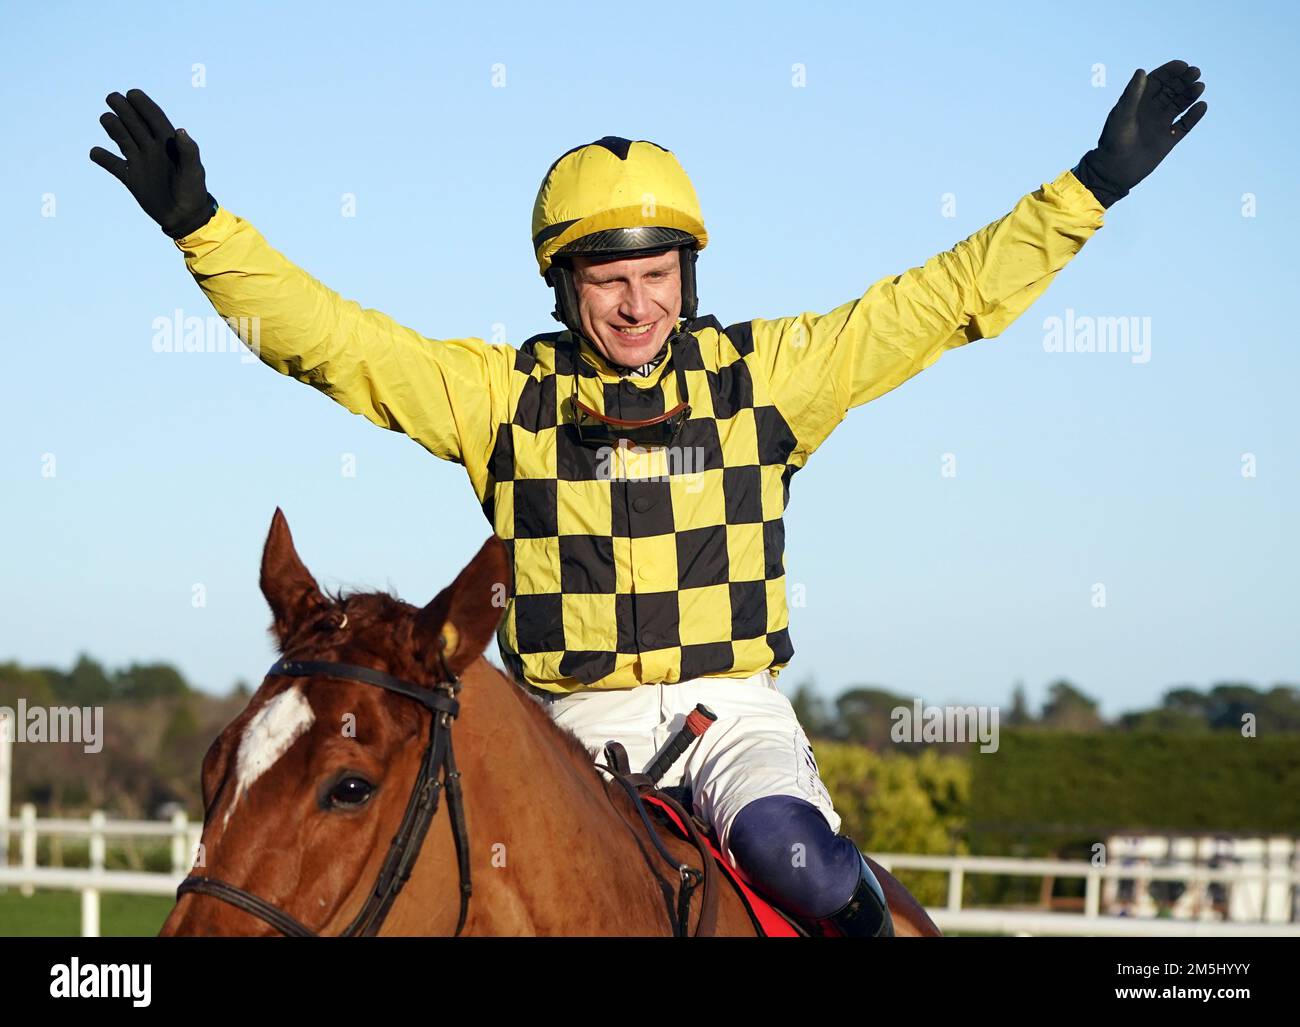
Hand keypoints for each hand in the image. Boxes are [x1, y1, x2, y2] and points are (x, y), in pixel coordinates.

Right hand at [90, 89, 216, 238]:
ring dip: (113, 127)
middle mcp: (152, 148)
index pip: (154, 117)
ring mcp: (140, 161)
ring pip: (122, 138)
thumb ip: (189, 151)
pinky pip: (113, 164)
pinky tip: (96, 153)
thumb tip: (180, 131)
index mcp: (168, 143)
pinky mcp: (131, 177)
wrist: (185, 218)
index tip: (132, 93)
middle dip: (124, 108)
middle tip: (112, 98)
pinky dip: (102, 158)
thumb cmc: (193, 192)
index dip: (143, 104)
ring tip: (106, 119)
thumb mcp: (193, 171)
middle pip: (134, 122)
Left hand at [1074, 60, 1207, 206]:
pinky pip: (1185, 125)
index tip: (1183, 65)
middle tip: (1195, 72)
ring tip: (1200, 87)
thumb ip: (1132, 94)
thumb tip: (1141, 70)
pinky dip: (1194, 116)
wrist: (1114, 171)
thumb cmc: (1114, 141)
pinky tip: (1202, 106)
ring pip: (1180, 104)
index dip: (1170, 71)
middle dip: (1183, 80)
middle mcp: (1150, 110)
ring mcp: (1160, 124)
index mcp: (1138, 102)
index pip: (1157, 80)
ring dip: (1190, 94)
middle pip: (1171, 90)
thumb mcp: (1122, 115)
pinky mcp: (1168, 140)